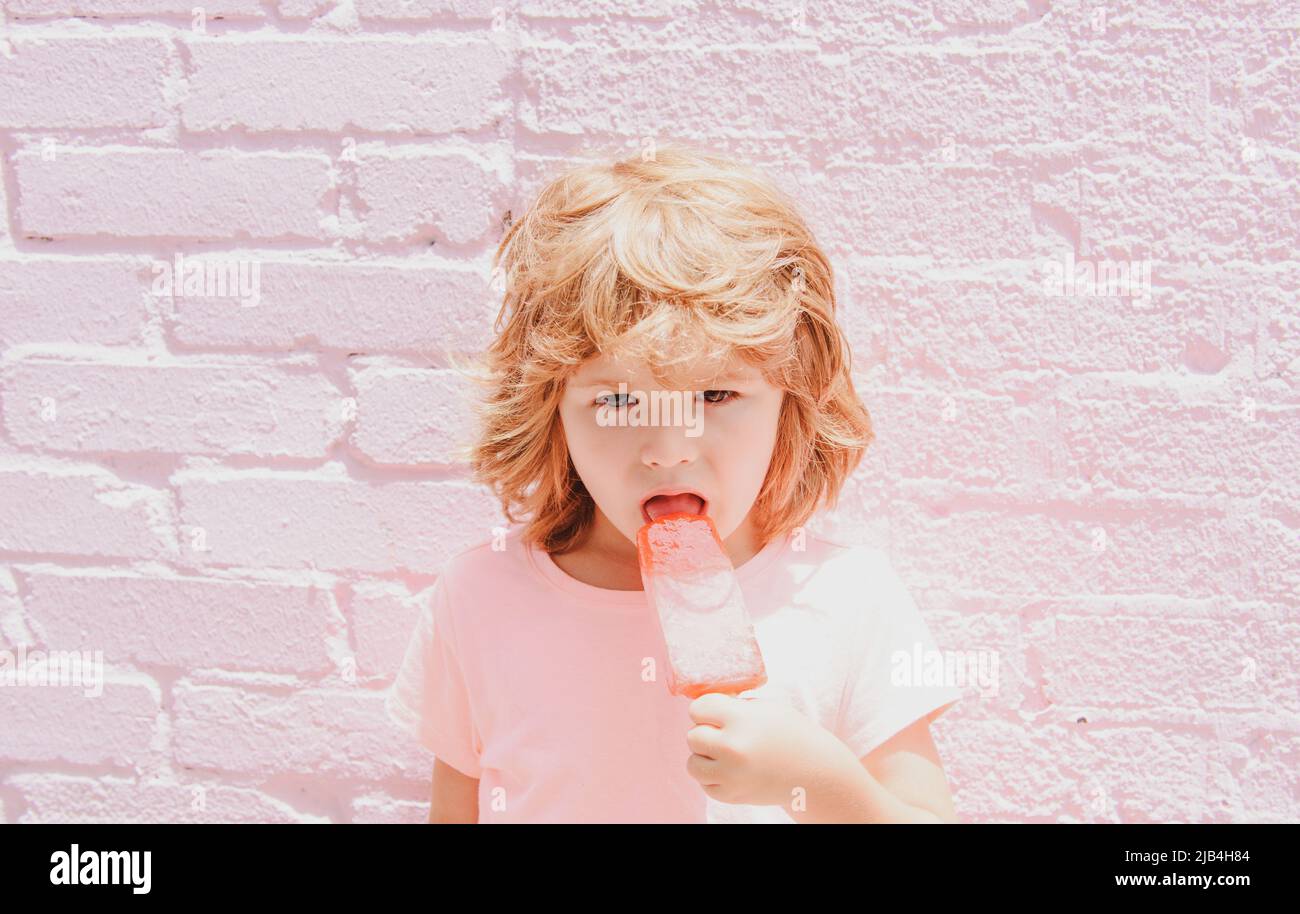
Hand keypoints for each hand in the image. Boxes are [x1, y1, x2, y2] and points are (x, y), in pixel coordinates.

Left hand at [684, 692, 852, 808]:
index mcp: (741, 720)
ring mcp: (731, 776)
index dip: (706, 709)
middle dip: (705, 732)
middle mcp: (733, 749)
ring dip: (704, 757)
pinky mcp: (731, 796)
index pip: (698, 708)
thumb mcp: (765, 708)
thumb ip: (733, 706)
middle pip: (693, 736)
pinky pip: (704, 784)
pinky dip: (713, 776)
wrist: (815, 773)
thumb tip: (702, 706)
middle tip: (723, 733)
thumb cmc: (791, 734)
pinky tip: (731, 769)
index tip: (717, 712)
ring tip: (724, 753)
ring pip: (692, 763)